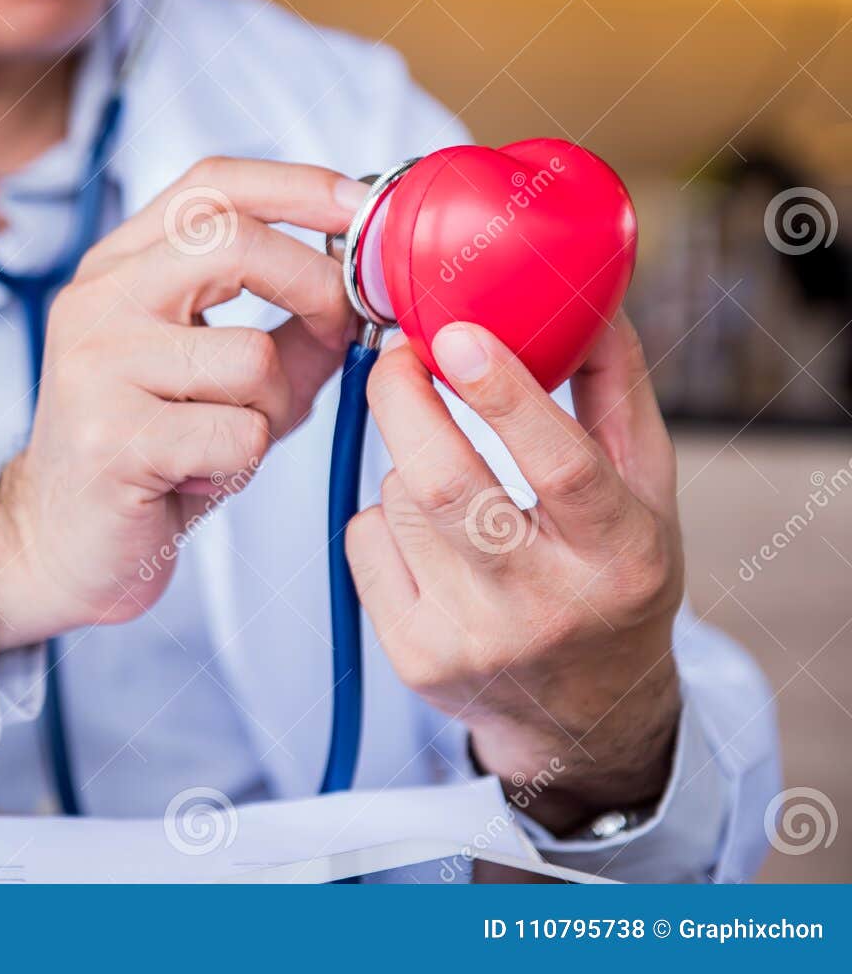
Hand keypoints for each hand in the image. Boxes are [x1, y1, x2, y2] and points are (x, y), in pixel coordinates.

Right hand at [0, 158, 368, 650]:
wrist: (60, 543)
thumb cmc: (150, 454)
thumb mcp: (225, 378)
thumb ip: (294, 329)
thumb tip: (370, 293)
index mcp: (120, 267)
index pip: (210, 185)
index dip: (298, 184)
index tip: (362, 206)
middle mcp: (97, 300)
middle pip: (231, 241)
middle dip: (315, 284)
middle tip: (344, 327)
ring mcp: (96, 365)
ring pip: (251, 355)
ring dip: (274, 409)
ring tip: (231, 440)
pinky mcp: (112, 438)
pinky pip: (238, 433)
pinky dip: (243, 463)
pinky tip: (199, 477)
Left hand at [348, 312, 683, 833]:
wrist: (584, 714)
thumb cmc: (612, 573)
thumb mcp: (642, 488)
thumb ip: (613, 388)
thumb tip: (582, 292)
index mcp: (621, 554)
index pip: (562, 468)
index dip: (507, 397)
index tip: (457, 334)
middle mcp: (547, 605)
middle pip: (444, 484)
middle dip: (404, 399)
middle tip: (402, 356)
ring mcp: (472, 638)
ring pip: (397, 501)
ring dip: (409, 464)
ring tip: (451, 481)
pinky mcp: (414, 657)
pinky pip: (364, 541)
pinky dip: (383, 516)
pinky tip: (426, 538)